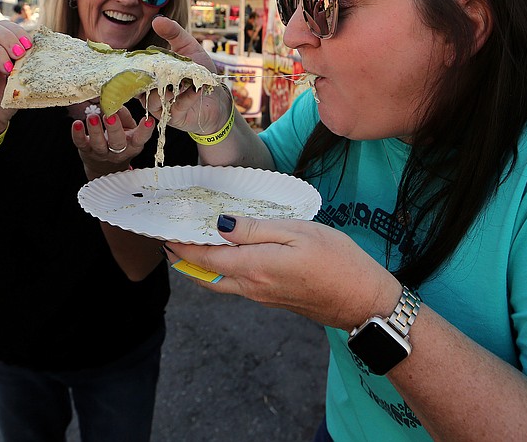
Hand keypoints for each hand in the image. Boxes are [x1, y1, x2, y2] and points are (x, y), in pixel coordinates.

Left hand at [72, 105, 157, 178]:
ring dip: (95, 130)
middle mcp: (118, 151)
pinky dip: (77, 134)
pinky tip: (77, 124)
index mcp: (133, 144)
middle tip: (110, 115)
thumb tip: (118, 104)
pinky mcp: (86, 151)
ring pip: (98, 144)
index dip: (145, 130)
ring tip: (92, 117)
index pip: (141, 138)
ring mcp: (101, 153)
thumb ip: (125, 117)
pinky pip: (81, 144)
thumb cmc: (120, 141)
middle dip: (114, 128)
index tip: (148, 120)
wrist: (104, 166)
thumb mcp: (128, 130)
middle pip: (118, 142)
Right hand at [148, 16, 232, 135]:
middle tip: (165, 70)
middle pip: (139, 86)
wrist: (218, 97)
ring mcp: (160, 105)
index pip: (135, 69)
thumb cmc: (200, 72)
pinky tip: (196, 90)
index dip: (138, 64)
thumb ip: (174, 34)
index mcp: (151, 73)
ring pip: (152, 99)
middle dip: (151, 78)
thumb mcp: (188, 48)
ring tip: (184, 82)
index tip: (148, 59)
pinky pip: (173, 107)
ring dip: (169, 89)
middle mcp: (150, 90)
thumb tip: (156, 19)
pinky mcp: (171, 117)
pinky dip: (186, 97)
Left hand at [164, 217, 402, 331]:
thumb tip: (221, 224)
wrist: (364, 302)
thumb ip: (257, 229)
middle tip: (169, 238)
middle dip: (184, 258)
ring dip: (201, 264)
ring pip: (220, 282)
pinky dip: (221, 269)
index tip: (162, 231)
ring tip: (192, 242)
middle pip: (205, 275)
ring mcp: (263, 296)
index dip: (181, 244)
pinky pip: (236, 285)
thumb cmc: (338, 262)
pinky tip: (227, 253)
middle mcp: (252, 286)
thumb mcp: (299, 233)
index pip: (205, 256)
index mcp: (255, 267)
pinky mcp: (274, 299)